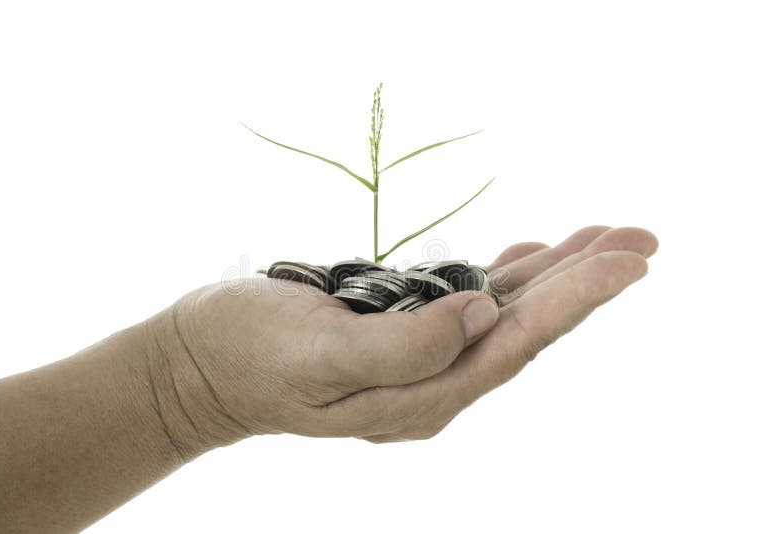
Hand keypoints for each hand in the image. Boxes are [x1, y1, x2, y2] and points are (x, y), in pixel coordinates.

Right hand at [145, 225, 656, 456]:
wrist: (200, 363)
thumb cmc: (246, 355)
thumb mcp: (315, 356)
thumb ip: (400, 348)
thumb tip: (481, 314)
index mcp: (417, 398)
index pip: (510, 346)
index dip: (571, 304)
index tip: (622, 263)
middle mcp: (430, 382)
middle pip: (522, 329)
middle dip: (584, 285)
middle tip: (639, 240)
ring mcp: (416, 357)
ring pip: (503, 311)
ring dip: (557, 274)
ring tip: (607, 238)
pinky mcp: (398, 331)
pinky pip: (467, 300)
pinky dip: (507, 274)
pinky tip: (535, 254)